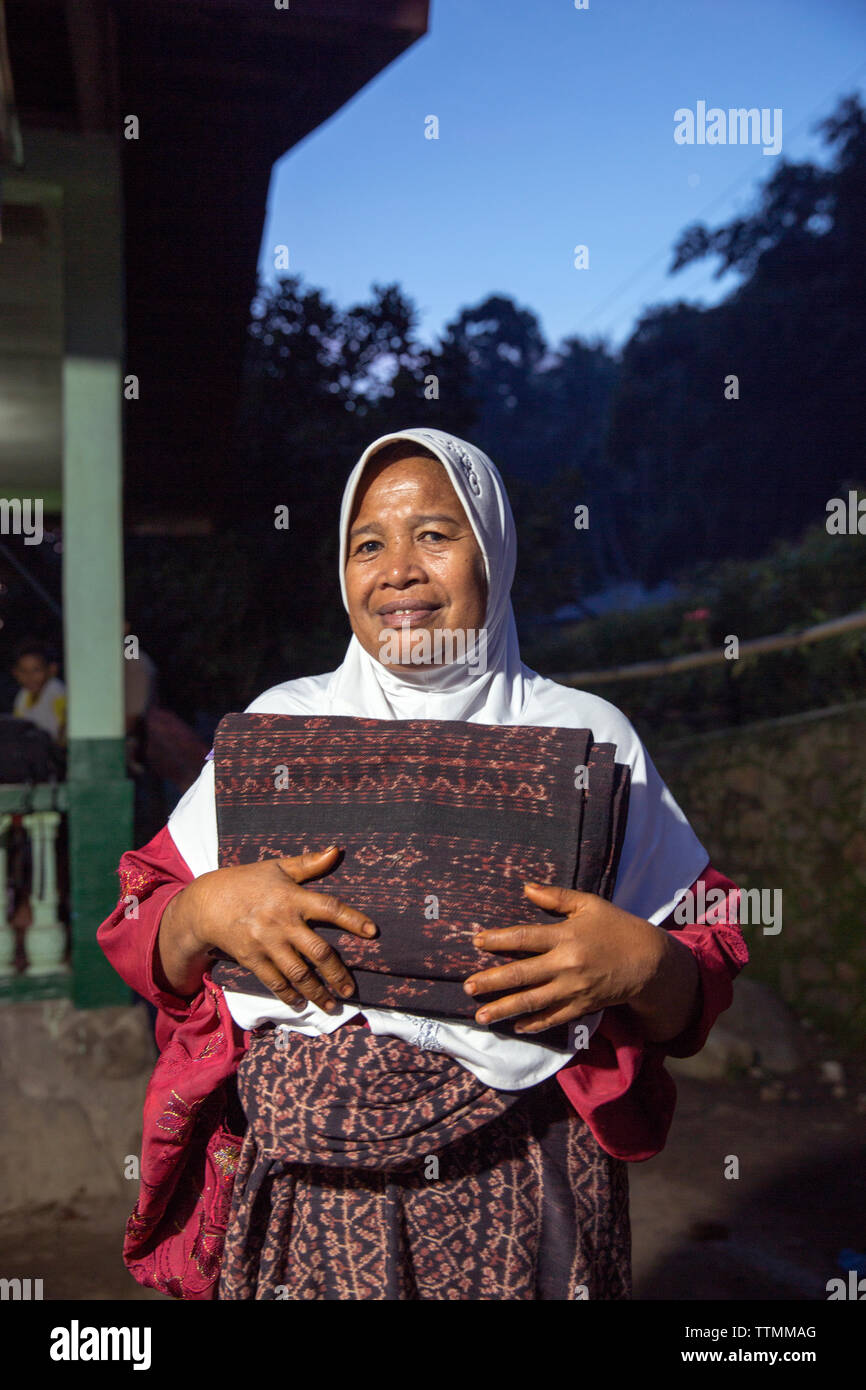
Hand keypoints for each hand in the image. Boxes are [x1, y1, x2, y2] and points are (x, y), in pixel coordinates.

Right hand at [160, 846, 376, 1010]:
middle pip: (318, 951)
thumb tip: (337, 851)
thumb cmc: (248, 882)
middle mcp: (282, 922)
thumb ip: (309, 863)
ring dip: (317, 992)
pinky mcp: (251, 958)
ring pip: (298, 973)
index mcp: (292, 897)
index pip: (329, 908)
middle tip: (351, 990)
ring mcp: (266, 943)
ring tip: (332, 1005)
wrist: (206, 903)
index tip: (372, 932)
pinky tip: (301, 1003)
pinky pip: (274, 981)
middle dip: (338, 974)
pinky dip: (288, 995)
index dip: (352, 919)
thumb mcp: (278, 867)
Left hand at [462, 881, 665, 1033]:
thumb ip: (556, 897)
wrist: (649, 962)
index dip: (498, 940)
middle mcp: (566, 965)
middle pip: (521, 974)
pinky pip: (554, 1018)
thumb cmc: (617, 928)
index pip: (524, 937)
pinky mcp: (582, 1006)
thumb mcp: (590, 905)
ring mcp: (573, 989)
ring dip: (504, 1010)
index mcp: (566, 936)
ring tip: (480, 1016)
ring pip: (532, 1002)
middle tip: (468, 987)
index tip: (476, 941)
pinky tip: (516, 1026)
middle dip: (492, 982)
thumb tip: (525, 887)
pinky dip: (535, 1024)